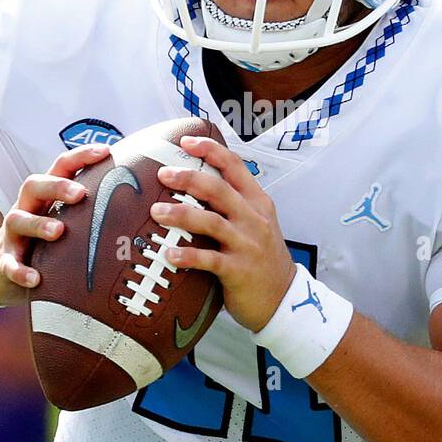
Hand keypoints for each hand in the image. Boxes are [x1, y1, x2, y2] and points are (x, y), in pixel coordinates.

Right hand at [0, 143, 110, 306]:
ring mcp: (13, 234)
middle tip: (81, 194)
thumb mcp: (63, 219)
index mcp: (45, 195)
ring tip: (59, 232)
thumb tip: (137, 201)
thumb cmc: (43, 239)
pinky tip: (34, 278)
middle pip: (34, 185)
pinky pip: (8, 263)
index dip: (81, 156)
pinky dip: (20, 270)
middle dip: (57, 187)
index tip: (106, 151)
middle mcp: (27, 207)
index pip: (61, 166)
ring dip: (39, 225)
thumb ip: (89, 210)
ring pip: (18, 220)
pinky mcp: (4, 260)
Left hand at [151, 134, 296, 331]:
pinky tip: (168, 255)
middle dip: (188, 178)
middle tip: (163, 174)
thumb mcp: (258, 224)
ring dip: (180, 214)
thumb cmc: (262, 259)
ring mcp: (247, 244)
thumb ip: (234, 204)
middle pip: (218, 189)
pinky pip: (208, 259)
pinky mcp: (238, 270)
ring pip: (210, 221)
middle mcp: (253, 219)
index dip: (210, 150)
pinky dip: (187, 256)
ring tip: (156, 212)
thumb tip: (196, 184)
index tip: (186, 142)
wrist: (284, 298)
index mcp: (257, 202)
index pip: (235, 166)